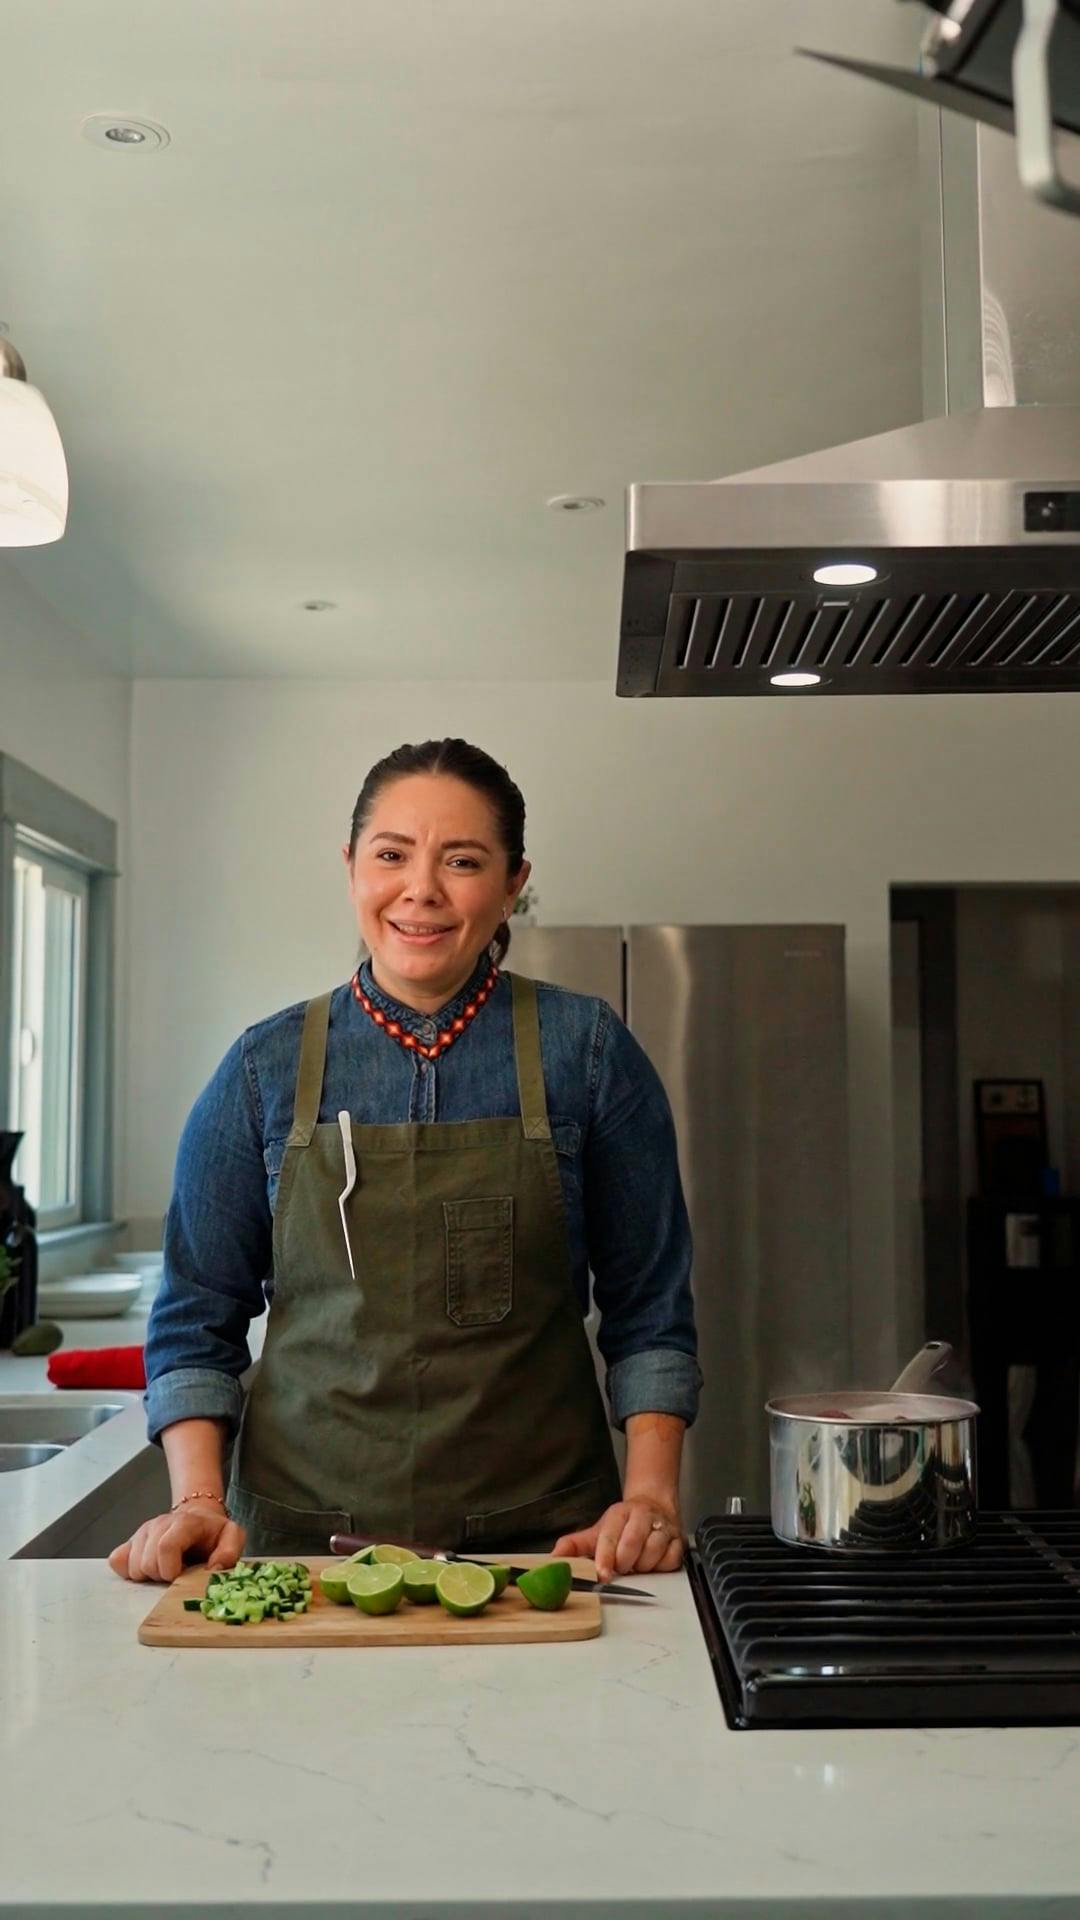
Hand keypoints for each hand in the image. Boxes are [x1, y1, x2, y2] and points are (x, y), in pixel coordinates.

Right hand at [108, 1499, 245, 1583]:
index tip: (181, 1575)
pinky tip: (151, 1566)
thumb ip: (230, 1551)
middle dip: (163, 1576)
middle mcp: (158, 1524)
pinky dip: (131, 1571)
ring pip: (133, 1566)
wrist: (197, 1520)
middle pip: (147, 1562)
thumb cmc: (213, 1533)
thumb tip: (214, 1568)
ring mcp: (141, 1533)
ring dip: (150, 1575)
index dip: (171, 1569)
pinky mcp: (129, 1542)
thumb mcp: (232, 1537)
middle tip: (178, 1572)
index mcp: (184, 1523)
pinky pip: (117, 1562)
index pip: (165, 1547)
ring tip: (167, 1567)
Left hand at [552, 1496, 683, 1581]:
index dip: (605, 1557)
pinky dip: (661, 1566)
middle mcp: (642, 1516)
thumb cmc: (622, 1525)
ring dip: (642, 1566)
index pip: (610, 1536)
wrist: (652, 1506)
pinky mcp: (678, 1540)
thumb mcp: (597, 1532)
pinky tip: (653, 1562)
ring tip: (636, 1563)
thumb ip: (574, 1546)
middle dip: (624, 1563)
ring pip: (653, 1553)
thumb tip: (553, 1559)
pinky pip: (671, 1560)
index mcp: (620, 1514)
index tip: (602, 1574)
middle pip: (632, 1544)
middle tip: (621, 1568)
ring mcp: (662, 1527)